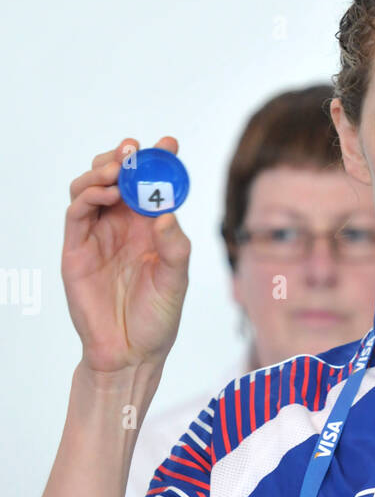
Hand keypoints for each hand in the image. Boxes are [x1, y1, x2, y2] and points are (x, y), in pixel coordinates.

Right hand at [62, 136, 190, 374]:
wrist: (131, 353)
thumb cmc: (157, 318)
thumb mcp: (176, 281)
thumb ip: (174, 247)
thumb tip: (167, 214)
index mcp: (149, 229)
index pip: (151, 186)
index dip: (158, 162)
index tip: (168, 143)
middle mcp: (121, 227)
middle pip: (115, 178)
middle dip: (123, 158)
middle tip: (135, 149)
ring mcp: (96, 236)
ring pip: (91, 188)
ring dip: (102, 171)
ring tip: (118, 168)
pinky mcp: (76, 249)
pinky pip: (77, 213)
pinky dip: (88, 196)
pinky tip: (106, 191)